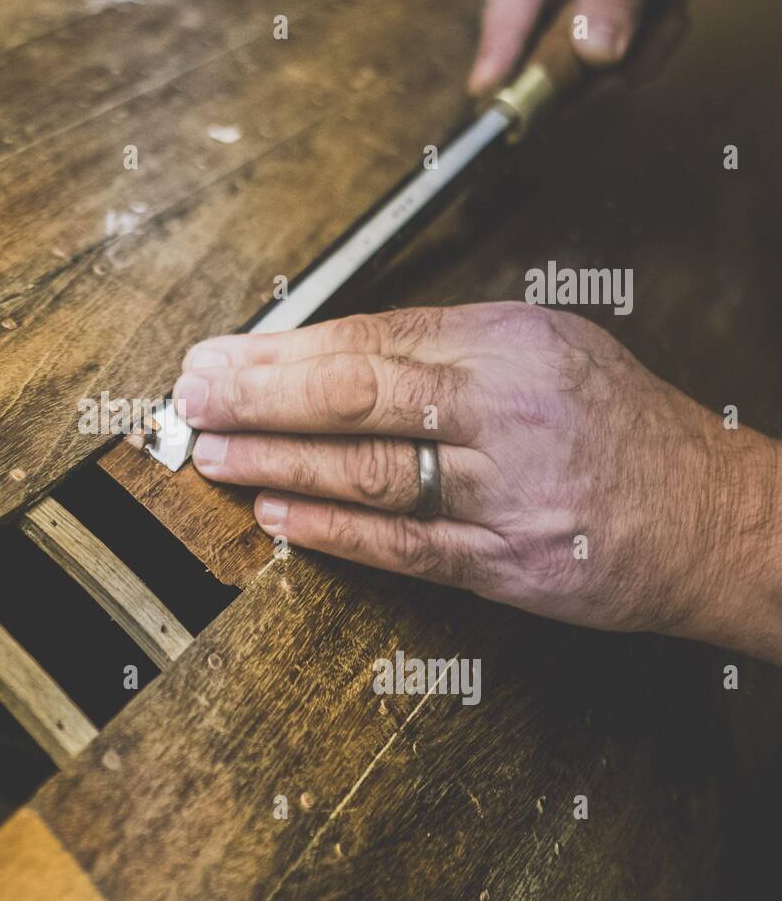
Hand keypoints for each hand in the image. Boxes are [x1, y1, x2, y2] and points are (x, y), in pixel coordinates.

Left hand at [175, 304, 781, 661]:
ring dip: (278, 464)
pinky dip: (330, 532)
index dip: (281, 350)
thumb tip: (315, 356)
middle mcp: (509, 410)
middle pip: (359, 396)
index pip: (371, 338)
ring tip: (215, 455)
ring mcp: (508, 491)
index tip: (220, 354)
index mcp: (510, 343)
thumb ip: (437, 347)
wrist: (707, 516)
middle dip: (260, 396)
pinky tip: (276, 518)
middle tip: (193, 397)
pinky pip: (401, 546)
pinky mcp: (506, 563)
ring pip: (370, 473)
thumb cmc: (614, 424)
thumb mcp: (541, 347)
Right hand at [469, 0, 732, 93]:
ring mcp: (534, 14)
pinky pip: (588, 84)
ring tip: (670, 5)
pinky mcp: (553, 44)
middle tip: (670, 14)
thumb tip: (591, 54)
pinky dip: (634, 63)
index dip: (499, 43)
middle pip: (534, 49)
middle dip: (599, 60)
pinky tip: (658, 19)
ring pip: (566, 77)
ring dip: (629, 60)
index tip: (485, 86)